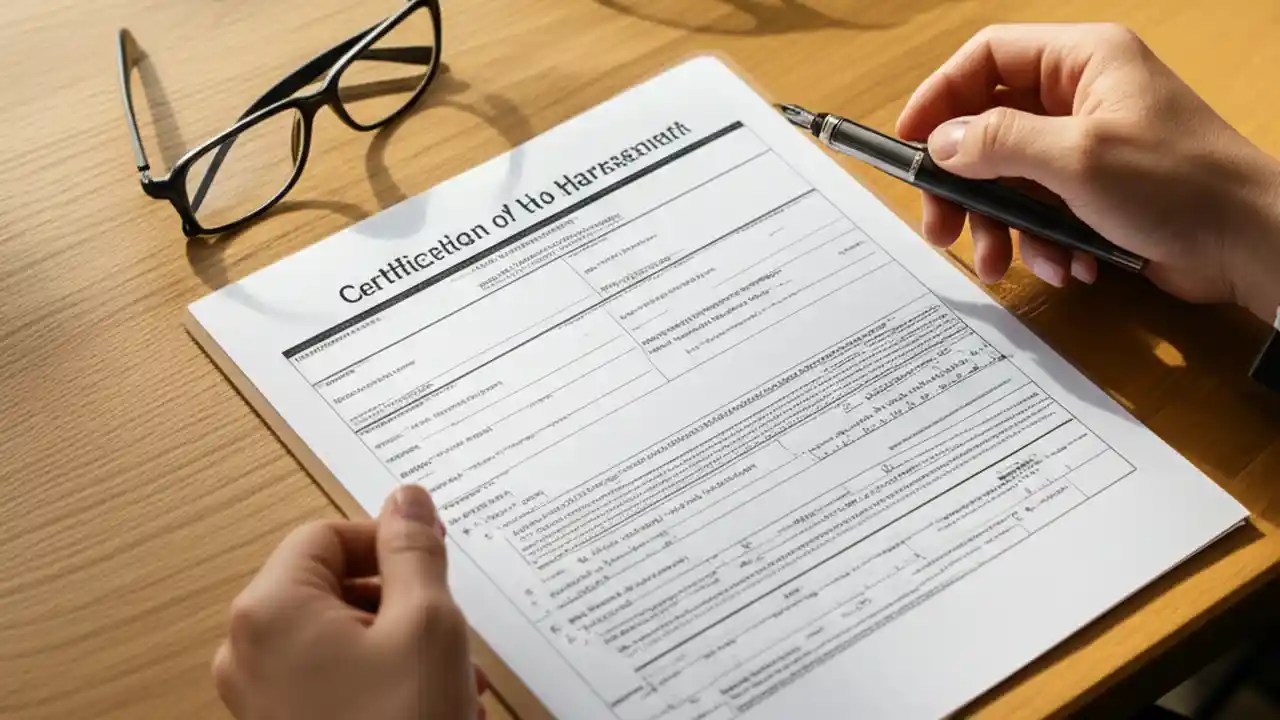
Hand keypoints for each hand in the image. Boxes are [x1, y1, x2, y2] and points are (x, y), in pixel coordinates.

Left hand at [213, 486, 485, 719]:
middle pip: (332, 587)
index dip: (387, 542)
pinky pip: (330, 680)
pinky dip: (380, 680)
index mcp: (271, 610)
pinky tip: (429, 709)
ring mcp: (259, 697)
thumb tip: (407, 498)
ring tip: (452, 680)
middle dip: (402, 603)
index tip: (435, 563)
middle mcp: (249, 650)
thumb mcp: (427, 624)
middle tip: (452, 633)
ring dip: (400, 645)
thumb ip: (415, 550)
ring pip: (338, 637)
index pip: (326, 536)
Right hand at [897, 23, 1279, 322]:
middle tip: (942, 227)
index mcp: (1082, 61)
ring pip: (1010, 178)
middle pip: (988, 125)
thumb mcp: (1077, 157)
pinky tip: (1068, 266)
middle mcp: (1081, 96)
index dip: (941, 96)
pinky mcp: (1097, 193)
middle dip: (964, 184)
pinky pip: (1043, 211)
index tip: (909, 143)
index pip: (987, 56)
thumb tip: (942, 143)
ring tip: (1002, 264)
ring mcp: (1088, 146)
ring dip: (1002, 226)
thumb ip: (999, 142)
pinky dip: (1044, 243)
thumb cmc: (1177, 185)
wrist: (1251, 245)